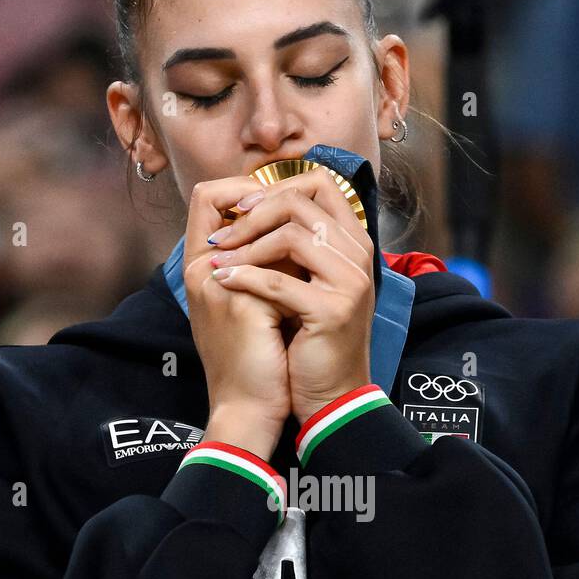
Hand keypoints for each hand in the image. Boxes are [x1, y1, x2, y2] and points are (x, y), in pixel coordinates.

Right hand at [184, 176, 294, 457]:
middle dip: (265, 198)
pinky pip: (275, 264)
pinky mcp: (241, 306)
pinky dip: (297, 269)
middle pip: (216, 195)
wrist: (250, 411)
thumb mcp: (254, 304)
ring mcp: (216, 285)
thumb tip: (298, 226)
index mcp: (199, 269)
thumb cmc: (255, 361)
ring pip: (252, 225)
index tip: (280, 204)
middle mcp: (199, 270)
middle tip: (302, 213)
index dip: (245, 190)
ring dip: (285, 229)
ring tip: (311, 251)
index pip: (206, 197)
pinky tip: (313, 283)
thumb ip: (264, 266)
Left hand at [203, 168, 374, 423]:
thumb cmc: (312, 340)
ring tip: (220, 262)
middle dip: (253, 212)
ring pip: (291, 235)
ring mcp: (350, 282)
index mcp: (354, 242)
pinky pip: (278, 282)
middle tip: (223, 236)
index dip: (276, 187)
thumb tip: (254, 204)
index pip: (320, 184)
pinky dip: (244, 278)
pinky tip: (223, 282)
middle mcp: (358, 255)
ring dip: (246, 244)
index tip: (243, 208)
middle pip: (302, 201)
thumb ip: (295, 246)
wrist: (331, 395)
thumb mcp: (307, 283)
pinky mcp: (332, 311)